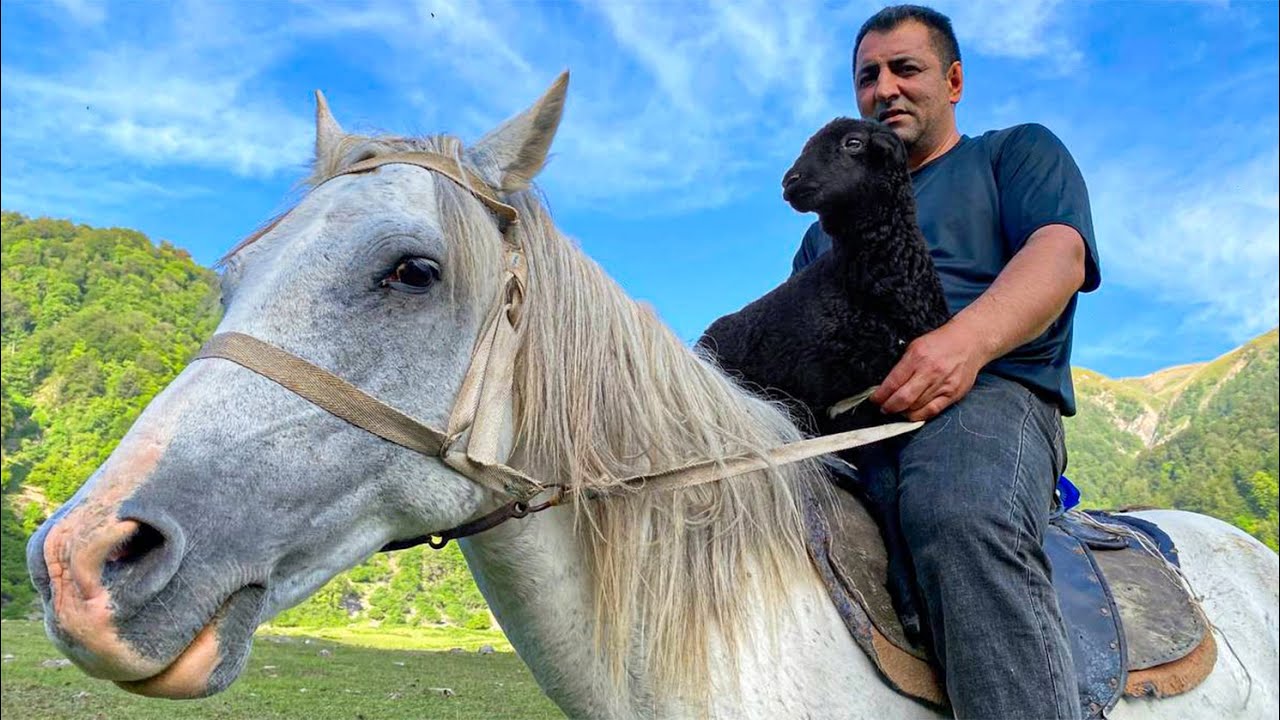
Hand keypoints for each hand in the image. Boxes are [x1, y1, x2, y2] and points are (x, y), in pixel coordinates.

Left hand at [869, 324, 988, 421]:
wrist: (970, 341)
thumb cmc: (939, 343)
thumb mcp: (915, 346)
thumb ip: (902, 366)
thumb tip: (886, 386)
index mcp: (917, 357)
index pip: (893, 383)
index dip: (880, 396)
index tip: (874, 400)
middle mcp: (930, 371)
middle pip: (903, 399)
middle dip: (889, 407)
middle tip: (884, 408)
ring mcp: (943, 384)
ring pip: (916, 407)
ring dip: (902, 412)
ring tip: (897, 410)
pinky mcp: (953, 394)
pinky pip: (932, 411)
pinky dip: (918, 416)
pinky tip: (911, 413)